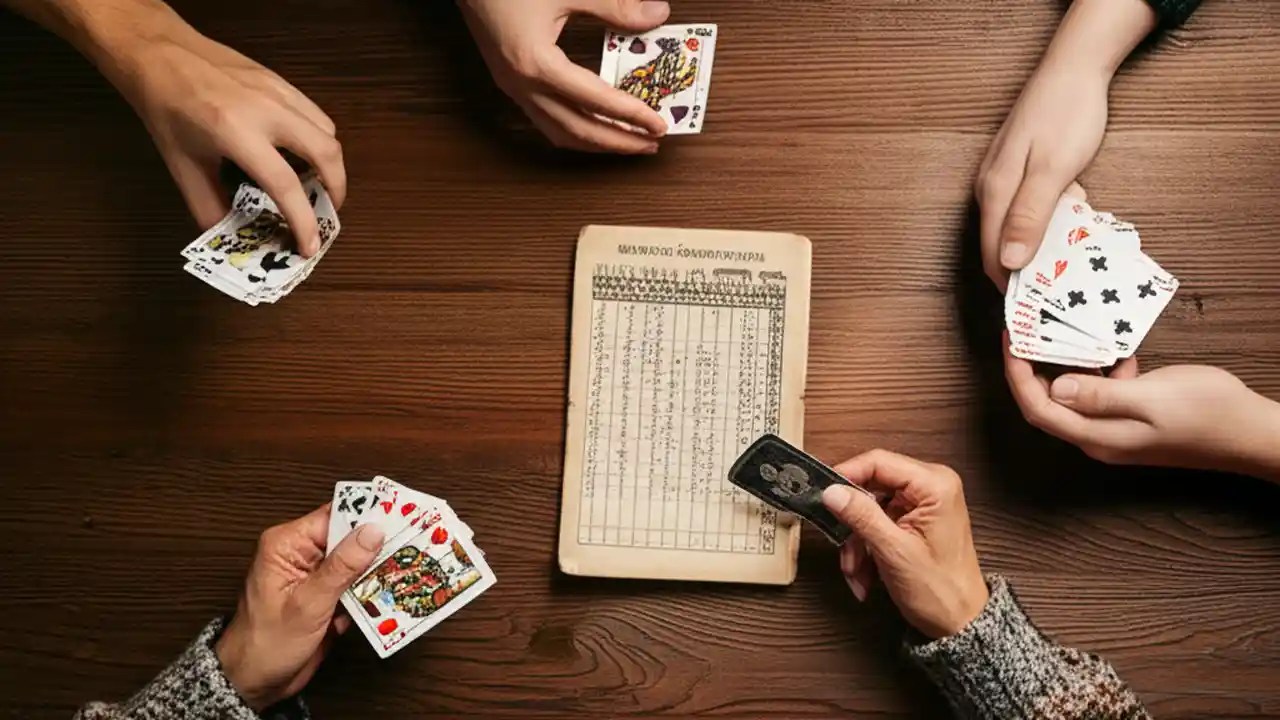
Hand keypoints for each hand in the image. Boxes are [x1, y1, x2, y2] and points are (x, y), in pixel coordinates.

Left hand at [92, 6, 344, 255]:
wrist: (158, 53)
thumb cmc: (165, 109)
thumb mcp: (181, 165)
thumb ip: (208, 206)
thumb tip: (231, 237)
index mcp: (236, 132)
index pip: (285, 184)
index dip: (303, 221)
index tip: (310, 247)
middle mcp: (266, 110)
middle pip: (326, 153)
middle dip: (336, 190)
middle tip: (326, 211)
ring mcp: (277, 91)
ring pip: (328, 132)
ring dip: (331, 164)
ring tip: (316, 183)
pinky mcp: (280, 81)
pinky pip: (315, 114)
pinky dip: (320, 140)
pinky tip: (302, 152)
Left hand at [215, 505, 383, 710]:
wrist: (253, 683)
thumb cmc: (264, 645)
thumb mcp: (308, 604)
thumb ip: (342, 567)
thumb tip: (371, 532)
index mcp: (286, 545)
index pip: (334, 516)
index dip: (367, 517)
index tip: (400, 520)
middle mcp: (299, 555)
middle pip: (349, 537)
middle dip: (376, 547)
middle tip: (406, 552)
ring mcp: (313, 575)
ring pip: (356, 562)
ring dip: (374, 573)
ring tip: (397, 578)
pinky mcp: (324, 595)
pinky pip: (354, 584)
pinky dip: (366, 593)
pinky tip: (377, 603)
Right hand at [460, 0, 669, 153]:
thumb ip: (615, 6)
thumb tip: (656, 13)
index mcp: (535, 65)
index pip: (595, 101)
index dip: (631, 115)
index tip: (658, 125)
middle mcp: (521, 85)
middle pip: (577, 130)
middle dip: (617, 142)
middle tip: (651, 144)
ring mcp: (512, 87)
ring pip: (559, 132)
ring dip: (595, 142)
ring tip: (627, 141)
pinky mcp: (510, 82)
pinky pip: (545, 120)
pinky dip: (574, 130)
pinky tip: (593, 126)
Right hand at [821, 450, 988, 639]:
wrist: (960, 623)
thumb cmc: (942, 592)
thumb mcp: (894, 552)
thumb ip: (862, 516)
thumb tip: (832, 491)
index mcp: (935, 485)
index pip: (878, 462)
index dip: (845, 475)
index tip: (823, 494)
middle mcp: (931, 488)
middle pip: (871, 487)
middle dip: (852, 523)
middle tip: (841, 545)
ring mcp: (922, 505)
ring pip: (869, 509)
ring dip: (857, 542)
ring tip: (856, 572)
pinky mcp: (914, 520)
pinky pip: (877, 524)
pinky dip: (866, 548)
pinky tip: (866, 574)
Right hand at [975, 0, 1157, 289]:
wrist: (1073, 68)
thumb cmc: (1066, 115)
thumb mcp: (1053, 170)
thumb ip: (1030, 217)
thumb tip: (1010, 262)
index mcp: (995, 192)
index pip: (993, 254)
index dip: (1011, 285)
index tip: (1035, 310)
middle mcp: (990, 188)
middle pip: (1001, 243)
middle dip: (1029, 266)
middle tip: (1063, 283)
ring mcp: (1001, 178)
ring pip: (1016, 226)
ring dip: (1043, 240)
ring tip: (1076, 243)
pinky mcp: (1016, 170)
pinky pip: (1026, 208)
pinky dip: (1049, 218)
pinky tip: (1073, 210)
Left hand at [1004, 340, 1279, 477]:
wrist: (1252, 434)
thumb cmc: (1209, 413)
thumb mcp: (1153, 397)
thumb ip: (1102, 394)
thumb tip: (1057, 388)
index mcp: (1099, 437)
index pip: (1039, 409)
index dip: (1017, 377)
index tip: (1010, 341)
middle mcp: (1100, 440)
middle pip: (1047, 407)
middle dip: (1029, 371)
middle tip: (1023, 333)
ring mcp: (1116, 433)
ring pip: (1072, 399)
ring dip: (1061, 368)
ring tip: (1055, 334)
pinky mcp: (1132, 422)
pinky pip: (1099, 396)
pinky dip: (1097, 373)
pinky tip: (1112, 353)